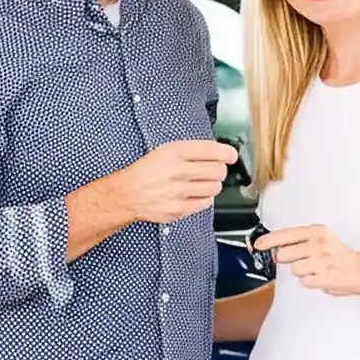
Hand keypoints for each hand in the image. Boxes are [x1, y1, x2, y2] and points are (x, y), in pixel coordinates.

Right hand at [110, 139, 237, 223]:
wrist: (127, 194)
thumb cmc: (146, 171)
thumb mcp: (165, 151)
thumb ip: (190, 151)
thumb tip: (217, 154)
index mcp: (175, 152)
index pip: (212, 151)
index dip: (227, 154)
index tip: (231, 156)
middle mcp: (178, 171)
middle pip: (218, 171)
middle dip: (220, 170)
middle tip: (214, 171)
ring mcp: (179, 192)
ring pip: (215, 188)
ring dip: (213, 185)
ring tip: (202, 183)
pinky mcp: (179, 209)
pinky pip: (206, 203)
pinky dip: (205, 198)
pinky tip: (195, 193)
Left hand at [254, 225, 359, 296]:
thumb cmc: (339, 254)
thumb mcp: (322, 238)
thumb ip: (299, 241)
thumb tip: (275, 247)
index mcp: (317, 231)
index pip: (286, 234)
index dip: (269, 240)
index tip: (258, 245)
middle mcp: (318, 244)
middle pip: (284, 254)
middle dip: (287, 260)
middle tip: (300, 260)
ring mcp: (321, 262)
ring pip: (294, 270)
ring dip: (301, 272)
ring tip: (315, 269)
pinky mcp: (324, 278)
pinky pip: (304, 282)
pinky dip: (310, 282)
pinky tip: (320, 277)